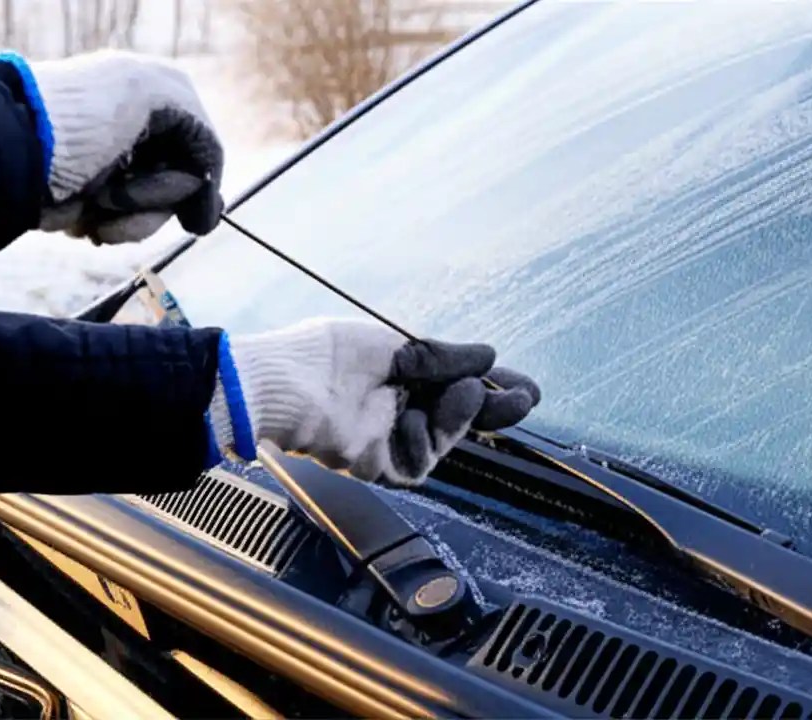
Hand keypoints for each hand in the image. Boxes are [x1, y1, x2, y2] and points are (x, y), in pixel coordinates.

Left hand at [24, 50, 223, 244]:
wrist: (5, 150)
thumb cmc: (78, 118)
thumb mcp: (152, 95)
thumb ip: (200, 134)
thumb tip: (208, 197)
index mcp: (156, 98)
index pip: (203, 155)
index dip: (198, 189)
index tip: (195, 222)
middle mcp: (139, 131)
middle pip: (179, 190)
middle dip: (150, 205)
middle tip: (114, 197)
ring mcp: (114, 166)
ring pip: (150, 215)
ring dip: (125, 220)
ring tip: (91, 207)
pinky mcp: (87, 195)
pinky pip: (117, 226)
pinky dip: (99, 226)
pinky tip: (74, 212)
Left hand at [208, 319, 540, 485]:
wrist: (285, 381)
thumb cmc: (324, 355)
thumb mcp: (394, 345)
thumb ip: (440, 356)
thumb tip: (487, 356)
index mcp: (400, 379)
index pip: (454, 385)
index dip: (489, 385)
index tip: (520, 384)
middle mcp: (397, 411)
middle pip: (458, 417)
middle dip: (494, 409)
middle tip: (525, 398)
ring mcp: (387, 440)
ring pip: (445, 439)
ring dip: (462, 416)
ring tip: (467, 391)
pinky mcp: (377, 465)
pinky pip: (420, 460)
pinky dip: (436, 435)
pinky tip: (436, 411)